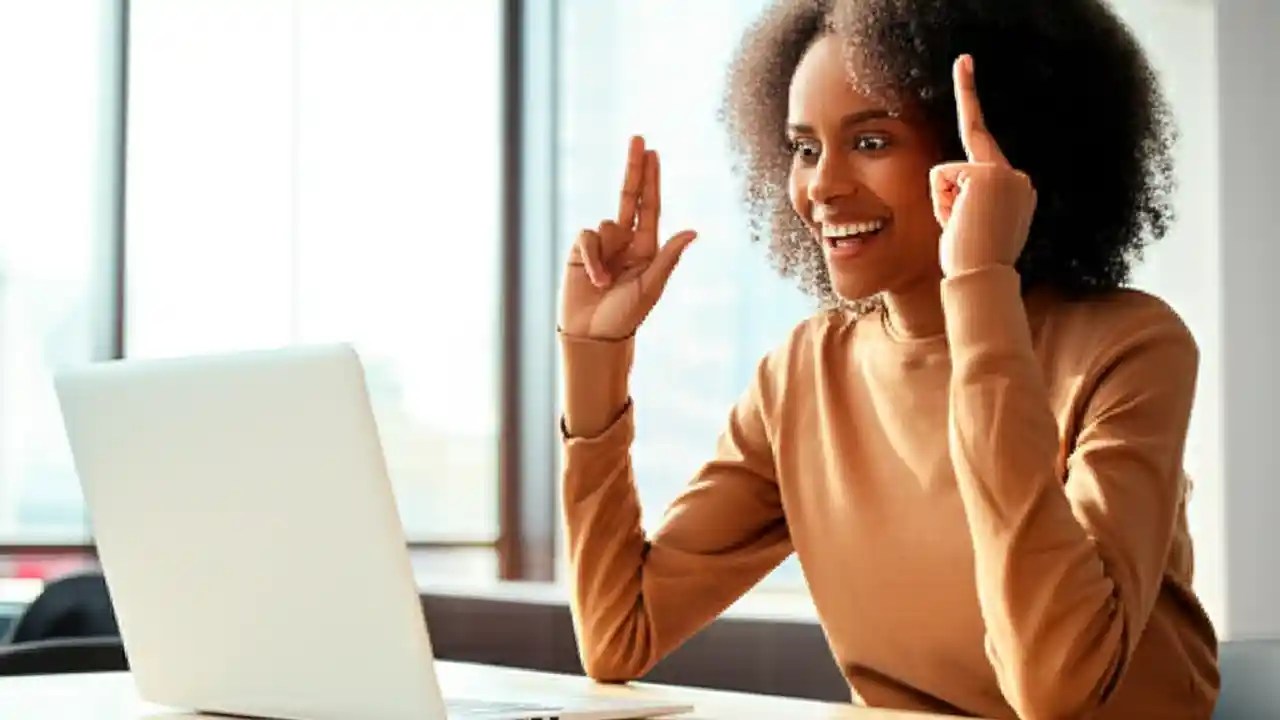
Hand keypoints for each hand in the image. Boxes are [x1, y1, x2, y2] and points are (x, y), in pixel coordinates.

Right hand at [558, 135, 696, 339]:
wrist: (592, 335)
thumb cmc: (625, 316)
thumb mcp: (651, 287)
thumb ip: (668, 257)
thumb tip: (692, 231)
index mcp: (647, 248)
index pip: (651, 206)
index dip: (651, 179)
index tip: (652, 153)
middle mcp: (625, 241)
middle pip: (629, 196)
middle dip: (634, 168)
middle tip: (638, 138)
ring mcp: (602, 245)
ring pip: (605, 225)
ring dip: (606, 254)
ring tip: (606, 284)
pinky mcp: (580, 251)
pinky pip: (587, 238)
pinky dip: (592, 258)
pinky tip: (595, 279)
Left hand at [930, 55, 1037, 276]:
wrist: (981, 279)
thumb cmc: (971, 260)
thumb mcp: (972, 225)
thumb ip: (969, 199)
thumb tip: (952, 189)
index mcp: (1014, 189)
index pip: (988, 144)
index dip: (972, 100)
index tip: (964, 64)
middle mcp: (1016, 176)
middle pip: (973, 133)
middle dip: (968, 86)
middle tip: (964, 58)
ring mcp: (1004, 173)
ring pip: (947, 171)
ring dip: (944, 202)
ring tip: (961, 226)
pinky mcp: (986, 175)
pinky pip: (942, 178)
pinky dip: (942, 203)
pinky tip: (960, 221)